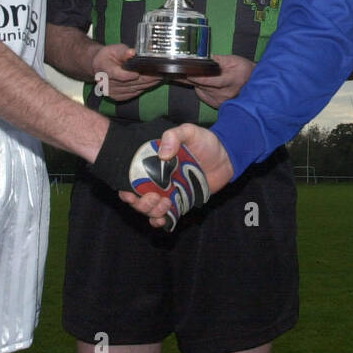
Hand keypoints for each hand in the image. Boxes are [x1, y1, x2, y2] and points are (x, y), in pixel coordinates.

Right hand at [91, 44, 161, 101]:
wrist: (99, 66)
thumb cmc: (109, 56)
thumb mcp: (115, 49)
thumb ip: (124, 52)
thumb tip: (132, 52)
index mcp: (105, 69)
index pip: (118, 75)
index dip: (129, 75)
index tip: (140, 73)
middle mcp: (106, 83)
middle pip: (130, 83)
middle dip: (147, 78)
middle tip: (160, 74)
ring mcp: (111, 92)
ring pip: (133, 89)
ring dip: (148, 84)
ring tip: (159, 78)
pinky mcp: (117, 96)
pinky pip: (133, 93)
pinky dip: (143, 88)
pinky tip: (152, 83)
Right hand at [119, 123, 234, 227]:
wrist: (226, 156)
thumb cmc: (205, 142)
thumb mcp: (189, 131)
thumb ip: (174, 136)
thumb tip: (162, 154)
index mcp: (153, 163)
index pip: (131, 178)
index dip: (126, 188)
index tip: (128, 192)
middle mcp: (157, 180)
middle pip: (138, 199)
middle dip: (140, 203)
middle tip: (154, 197)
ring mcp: (168, 193)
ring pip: (150, 210)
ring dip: (152, 211)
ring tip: (165, 203)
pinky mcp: (181, 203)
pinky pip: (167, 217)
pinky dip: (162, 221)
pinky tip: (164, 218)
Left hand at [180, 54, 253, 107]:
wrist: (253, 85)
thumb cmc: (245, 70)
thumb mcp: (234, 61)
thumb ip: (219, 60)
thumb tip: (205, 58)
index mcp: (230, 80)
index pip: (211, 81)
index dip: (198, 77)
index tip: (187, 73)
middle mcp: (224, 93)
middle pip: (202, 85)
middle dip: (189, 77)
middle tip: (175, 71)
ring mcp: (220, 101)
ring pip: (200, 89)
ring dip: (194, 82)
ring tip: (185, 74)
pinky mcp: (216, 104)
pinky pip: (202, 95)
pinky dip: (200, 88)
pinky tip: (201, 82)